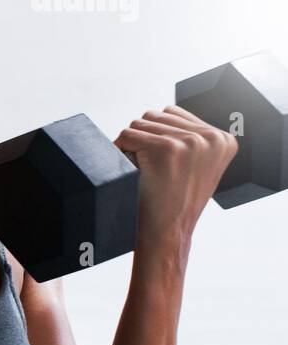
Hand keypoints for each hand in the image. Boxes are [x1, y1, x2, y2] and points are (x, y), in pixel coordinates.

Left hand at [113, 105, 238, 250]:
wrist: (167, 233)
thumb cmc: (174, 200)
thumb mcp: (197, 165)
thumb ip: (191, 137)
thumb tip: (162, 111)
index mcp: (223, 139)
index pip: (172, 113)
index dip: (156, 136)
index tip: (162, 163)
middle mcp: (212, 138)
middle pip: (155, 115)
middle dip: (143, 138)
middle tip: (149, 169)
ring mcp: (191, 142)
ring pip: (140, 123)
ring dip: (133, 145)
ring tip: (144, 171)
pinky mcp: (167, 149)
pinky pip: (128, 135)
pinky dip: (121, 151)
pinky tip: (133, 170)